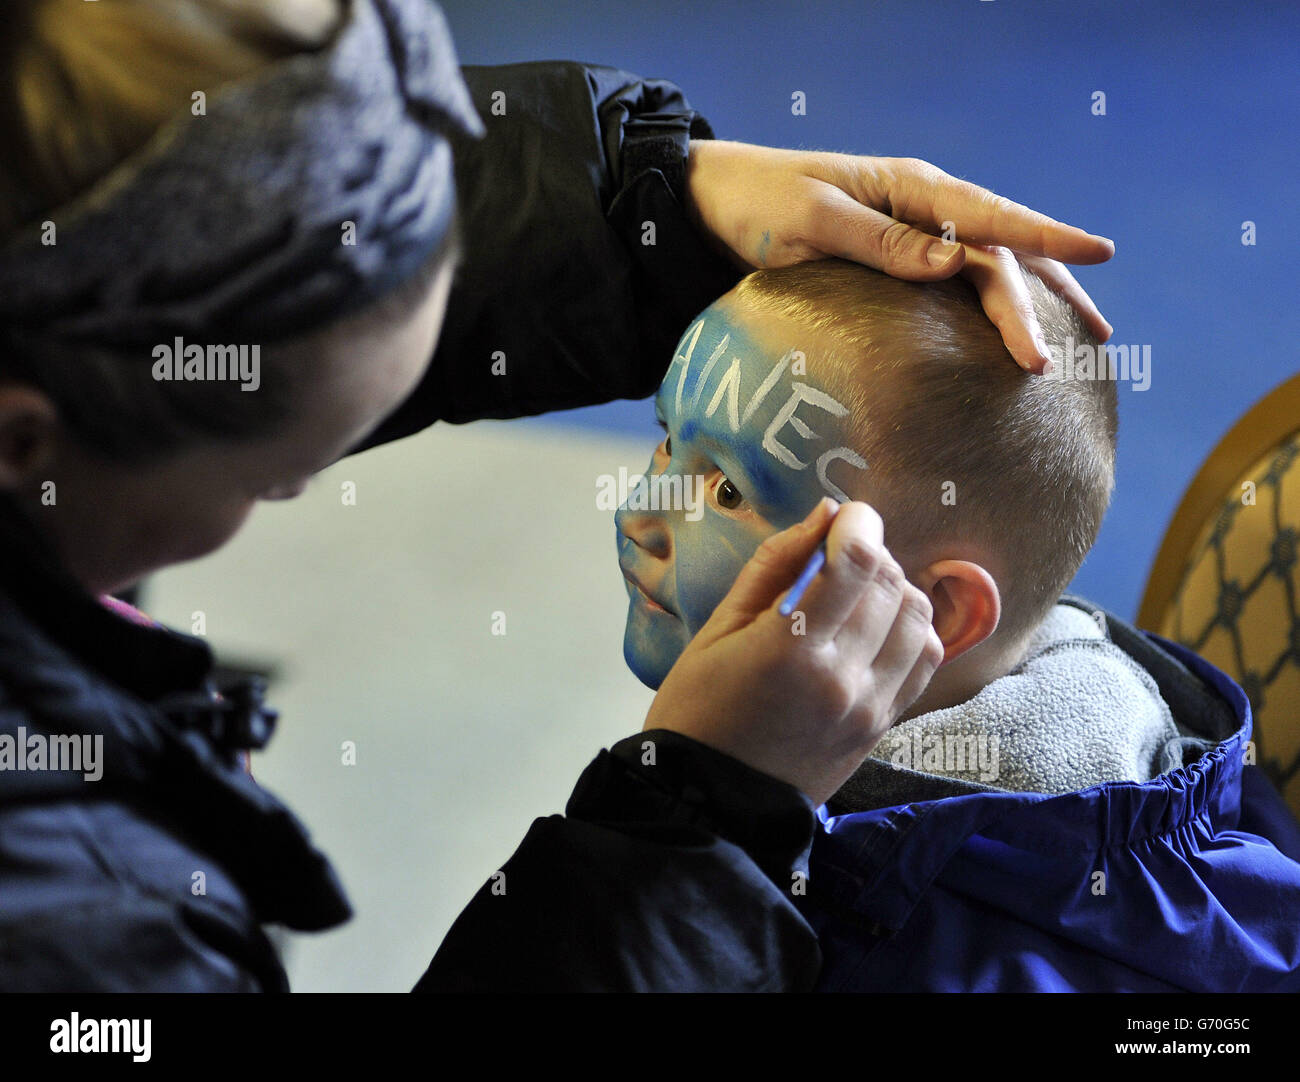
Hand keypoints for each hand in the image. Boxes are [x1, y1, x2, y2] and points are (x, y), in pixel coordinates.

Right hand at [643, 498, 943, 805]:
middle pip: (891, 584)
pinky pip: (925, 661)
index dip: (858, 523)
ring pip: (919, 619)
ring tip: (858, 591)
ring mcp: (869, 706)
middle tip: (839, 552)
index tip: (843, 514)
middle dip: (871, 551)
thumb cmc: (697, 712)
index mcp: (790, 649)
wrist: (709, 805)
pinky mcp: (882, 726)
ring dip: (896, 588)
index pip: (857, 562)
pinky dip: (912, 629)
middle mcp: (842, 677)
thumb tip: (822, 516)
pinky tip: (877, 627)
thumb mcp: (716, 631)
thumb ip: (773, 567)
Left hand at [686, 140, 1114, 372]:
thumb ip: (880, 241)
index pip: (991, 217)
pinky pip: (961, 285)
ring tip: (1091, 338)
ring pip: (993, 267)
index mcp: (910, 188)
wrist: (713, 206)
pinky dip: (997, 307)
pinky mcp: (897, 264)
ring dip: (1041, 300)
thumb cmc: (757, 205)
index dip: (1045, 238)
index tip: (1095, 256)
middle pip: (1002, 252)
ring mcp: (914, 235)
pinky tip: (1021, 331)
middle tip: (1080, 348)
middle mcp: (923, 208)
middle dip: (1046, 297)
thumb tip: (953, 264)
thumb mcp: (811, 220)